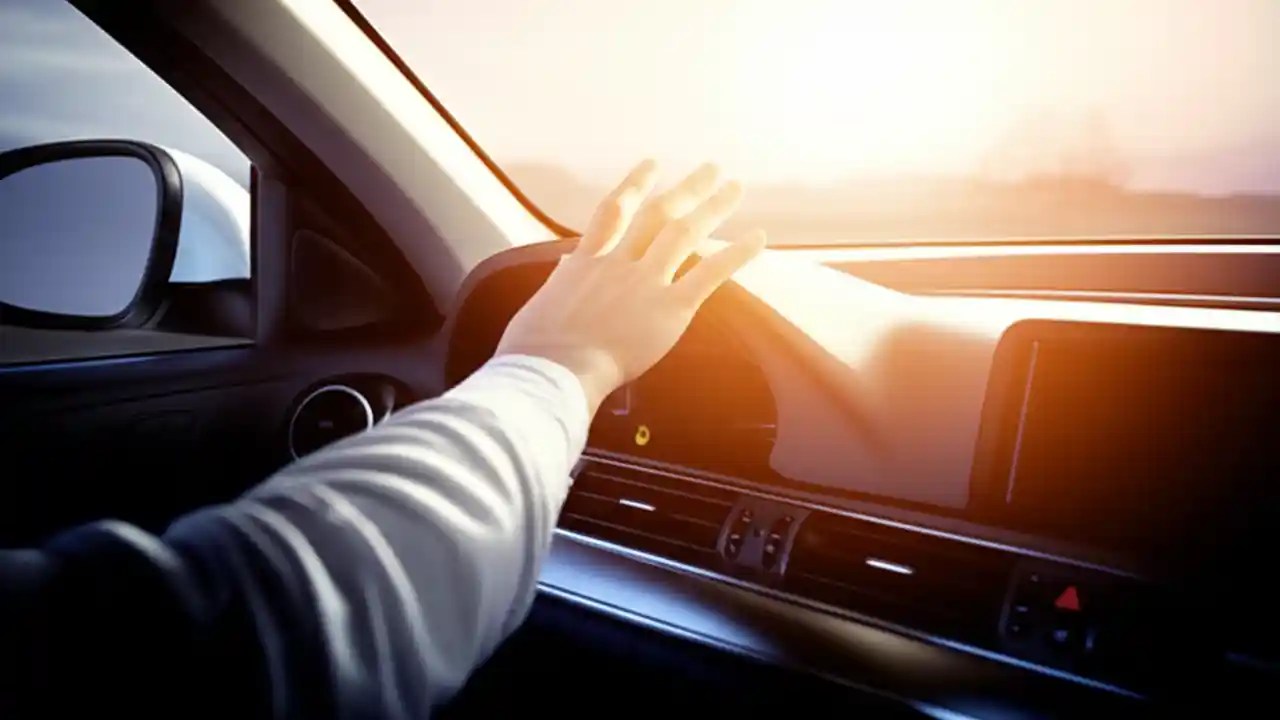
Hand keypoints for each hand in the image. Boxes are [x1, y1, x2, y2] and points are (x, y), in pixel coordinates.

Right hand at [497, 160, 765, 414]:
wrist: (551, 370)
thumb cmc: (534, 352)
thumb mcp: (540, 309)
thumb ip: (560, 287)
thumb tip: (564, 276)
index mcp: (585, 263)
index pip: (612, 212)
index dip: (634, 185)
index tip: (651, 164)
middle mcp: (617, 264)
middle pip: (657, 214)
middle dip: (686, 189)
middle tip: (711, 168)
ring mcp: (643, 282)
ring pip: (683, 232)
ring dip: (712, 207)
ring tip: (735, 187)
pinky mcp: (668, 308)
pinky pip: (708, 273)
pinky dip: (736, 253)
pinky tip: (759, 237)